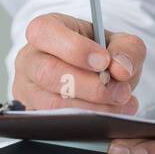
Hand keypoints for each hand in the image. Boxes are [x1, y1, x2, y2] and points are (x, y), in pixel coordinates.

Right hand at [13, 13, 144, 112]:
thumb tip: (120, 68)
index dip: (75, 48)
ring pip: (51, 103)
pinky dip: (86, 122)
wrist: (99, 77)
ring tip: (120, 104)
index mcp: (47, 29)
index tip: (104, 61)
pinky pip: (55, 123)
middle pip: (47, 72)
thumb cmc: (102, 54)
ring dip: (91, 108)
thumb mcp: (121, 43)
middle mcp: (30, 58)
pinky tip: (110, 115)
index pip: (46, 32)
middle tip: (120, 90)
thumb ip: (127, 49)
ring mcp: (27, 88)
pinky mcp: (34, 114)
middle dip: (89, 86)